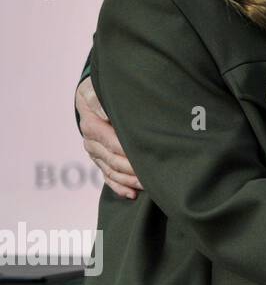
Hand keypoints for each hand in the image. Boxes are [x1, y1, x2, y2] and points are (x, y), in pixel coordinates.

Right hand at [77, 76, 140, 199]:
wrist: (91, 96)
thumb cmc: (99, 90)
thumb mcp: (95, 89)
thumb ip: (98, 99)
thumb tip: (104, 113)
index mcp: (92, 126)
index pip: (113, 144)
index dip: (130, 153)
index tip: (149, 158)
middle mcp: (91, 142)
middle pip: (114, 161)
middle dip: (134, 170)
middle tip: (156, 175)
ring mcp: (95, 153)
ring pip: (112, 171)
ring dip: (130, 181)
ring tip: (149, 186)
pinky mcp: (100, 159)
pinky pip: (107, 177)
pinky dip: (119, 187)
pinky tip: (132, 194)